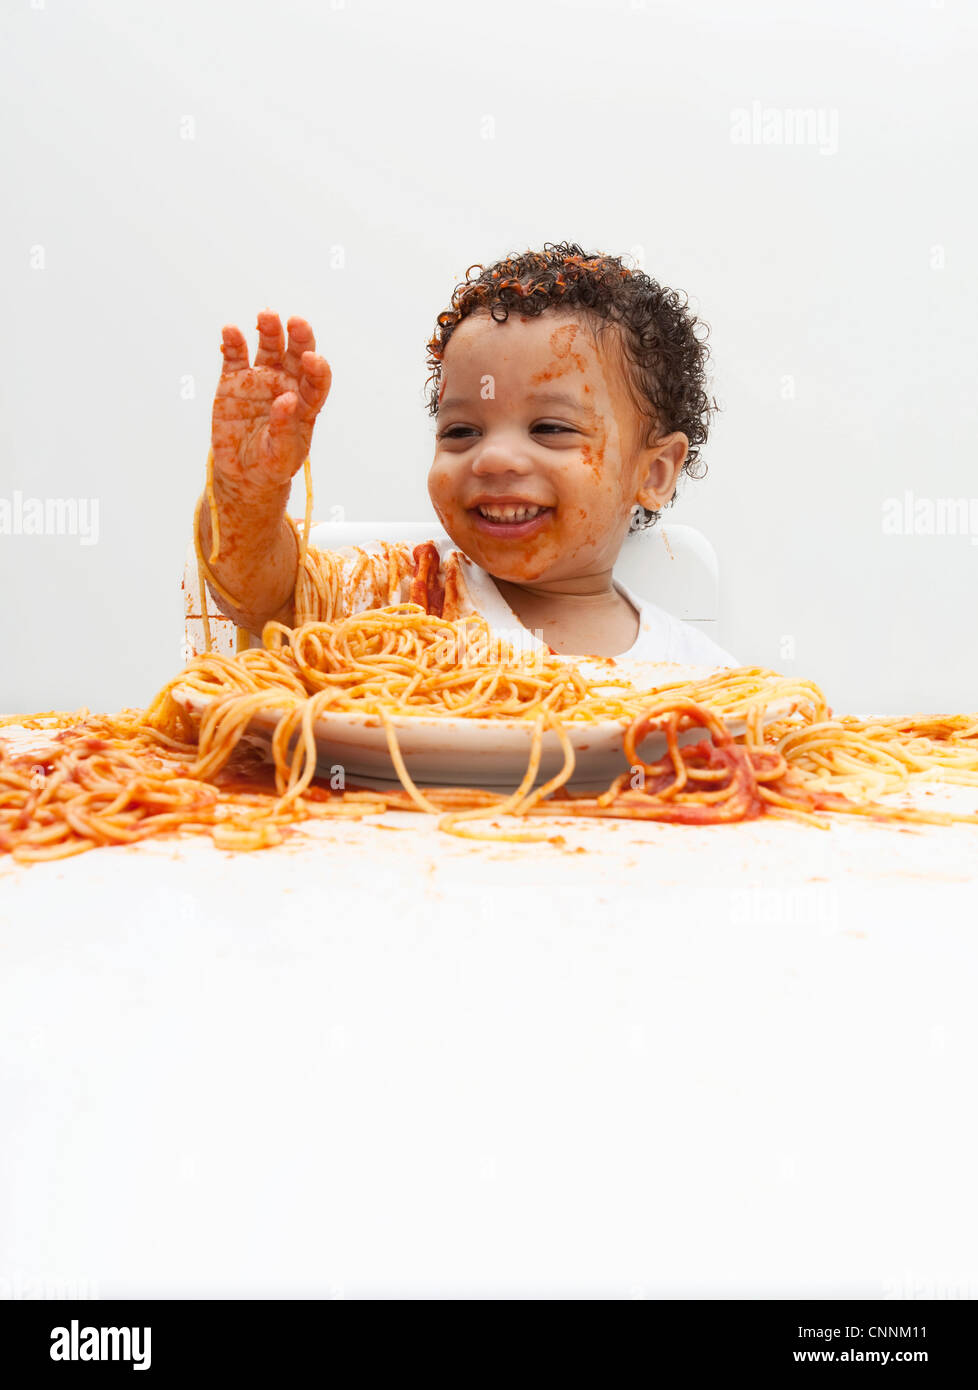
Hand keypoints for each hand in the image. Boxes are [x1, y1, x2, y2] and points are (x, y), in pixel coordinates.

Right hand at [212, 311, 331, 491]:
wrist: (240, 472)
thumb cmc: (270, 465)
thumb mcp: (281, 455)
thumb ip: (286, 428)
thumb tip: (288, 398)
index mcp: (305, 404)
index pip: (317, 380)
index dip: (318, 368)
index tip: (313, 359)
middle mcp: (286, 384)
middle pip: (297, 355)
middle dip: (300, 337)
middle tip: (297, 322)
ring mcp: (260, 379)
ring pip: (269, 348)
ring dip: (269, 330)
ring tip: (267, 316)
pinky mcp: (234, 381)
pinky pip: (234, 357)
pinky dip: (233, 343)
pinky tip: (231, 331)